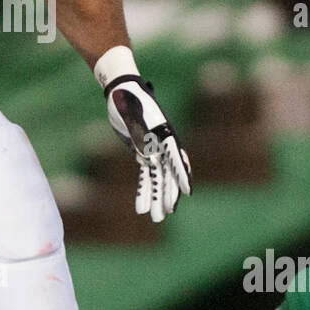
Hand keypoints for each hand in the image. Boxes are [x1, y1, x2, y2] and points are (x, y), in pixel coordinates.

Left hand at [106, 77, 190, 221]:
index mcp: (164, 133)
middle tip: (166, 214)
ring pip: (158, 179)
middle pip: (168, 174)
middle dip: (168, 195)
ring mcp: (154, 150)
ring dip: (156, 198)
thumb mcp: (132, 113)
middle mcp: (163, 144)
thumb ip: (139, 131)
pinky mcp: (143, 154)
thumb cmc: (129, 98)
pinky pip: (146, 175)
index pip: (176, 157)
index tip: (187, 191)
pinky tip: (141, 207)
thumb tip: (147, 156)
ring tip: (156, 218)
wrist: (121, 92)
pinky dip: (144, 190)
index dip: (182, 175)